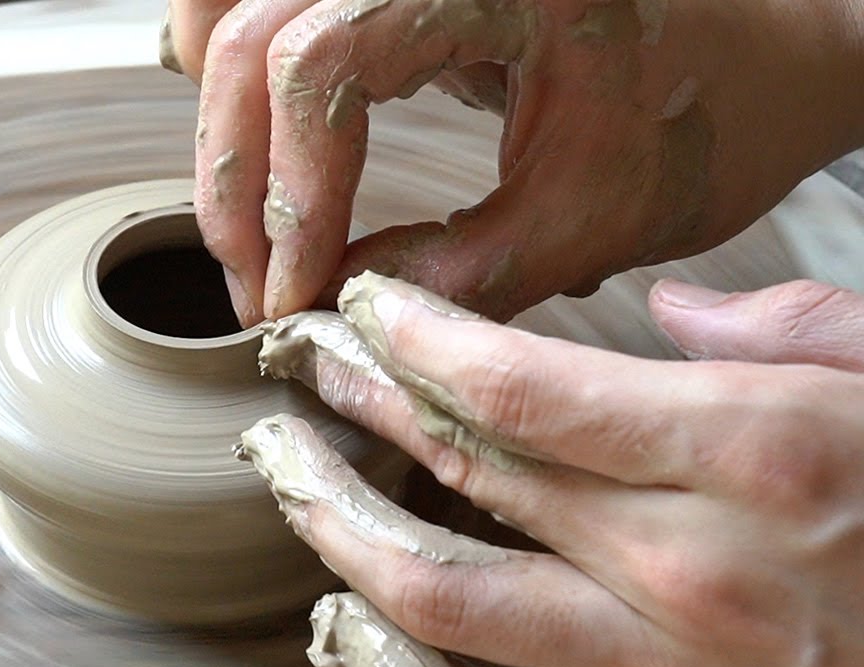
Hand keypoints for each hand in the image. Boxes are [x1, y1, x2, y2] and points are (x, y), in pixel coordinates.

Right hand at [162, 0, 863, 324]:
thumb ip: (460, 273)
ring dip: (231, 137)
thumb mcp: (592, 217)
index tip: (291, 292)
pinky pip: (278, 18)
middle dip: (237, 178)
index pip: (324, 62)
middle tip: (253, 284)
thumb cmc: (707, 119)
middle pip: (253, 35)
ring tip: (251, 239)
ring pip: (243, 19)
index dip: (291, 190)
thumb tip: (336, 313)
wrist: (758, 64)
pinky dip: (249, 93)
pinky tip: (259, 160)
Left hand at [238, 272, 863, 666]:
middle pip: (464, 473)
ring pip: (447, 603)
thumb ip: (785, 334)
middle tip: (298, 367)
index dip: (417, 340)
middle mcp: (691, 569)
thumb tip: (672, 314)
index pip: (518, 386)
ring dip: (343, 534)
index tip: (364, 312)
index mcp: (752, 456)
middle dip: (358, 406)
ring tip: (290, 481)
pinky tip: (351, 632)